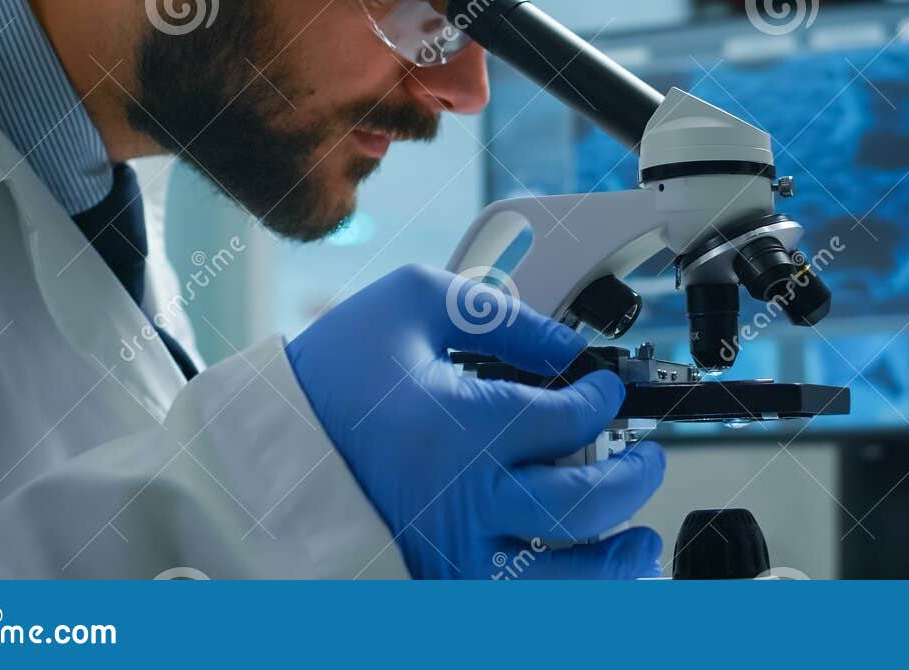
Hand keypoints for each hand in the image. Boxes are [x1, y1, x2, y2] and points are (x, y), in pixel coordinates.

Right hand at [285, 265, 665, 578]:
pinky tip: (587, 581)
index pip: (572, 419)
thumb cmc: (328, 379)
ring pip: (560, 580)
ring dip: (615, 564)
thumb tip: (565, 345)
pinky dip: (564, 598)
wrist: (260, 451)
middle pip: (584, 505)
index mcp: (463, 426)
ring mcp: (451, 553)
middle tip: (647, 460)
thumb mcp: (410, 303)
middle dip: (632, 479)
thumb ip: (499, 313)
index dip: (603, 399)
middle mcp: (466, 499)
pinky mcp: (436, 584)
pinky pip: (516, 605)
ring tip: (641, 545)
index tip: (605, 389)